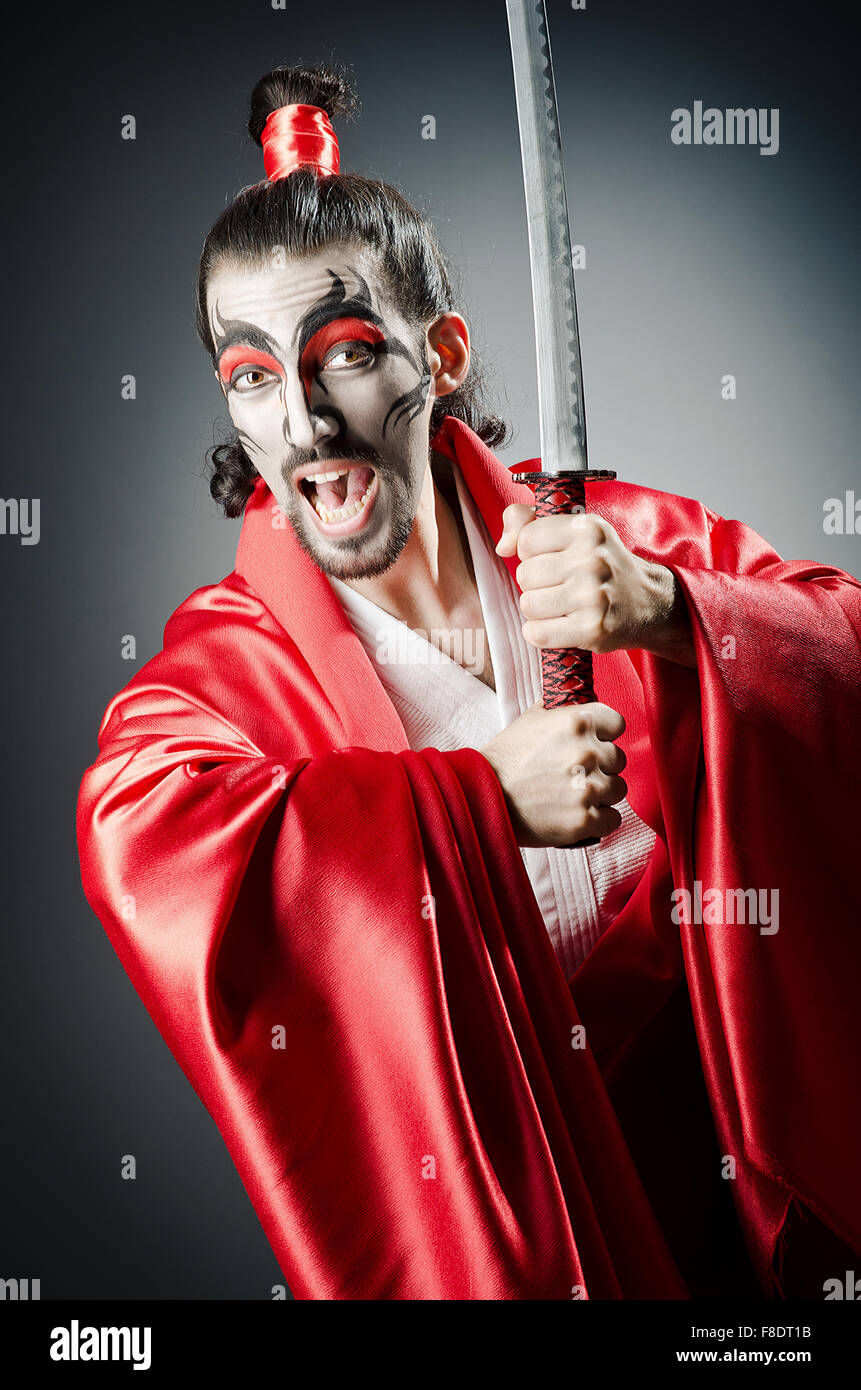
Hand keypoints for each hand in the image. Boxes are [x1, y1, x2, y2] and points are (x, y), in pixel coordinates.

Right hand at [480, 700, 627, 848]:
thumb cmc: (506, 758)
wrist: (482, 795)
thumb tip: (586, 705)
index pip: (617, 724)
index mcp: (578, 722)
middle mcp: (588, 752)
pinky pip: (612, 819)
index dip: (605, 735)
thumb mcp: (532, 718)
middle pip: (618, 759)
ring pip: (617, 790)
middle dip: (601, 767)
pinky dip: (598, 820)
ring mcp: (588, 787)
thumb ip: (564, 711)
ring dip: (600, 794)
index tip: (594, 744)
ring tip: (572, 796)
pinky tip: (577, 815)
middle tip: (574, 774)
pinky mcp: (584, 819)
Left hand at [496, 504, 695, 666]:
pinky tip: (560, 624)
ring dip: (538, 609)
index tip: (555, 558)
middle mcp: (593, 560)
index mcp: (587, 528)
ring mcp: (593, 597)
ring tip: (562, 604)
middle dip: (536, 582)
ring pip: (528, 604)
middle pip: (525, 575)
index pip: (526, 540)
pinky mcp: (591, 630)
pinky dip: (541, 632)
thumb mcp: (572, 529)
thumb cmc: (602, 563)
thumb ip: (525, 521)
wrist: (647, 601)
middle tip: (562, 584)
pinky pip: (537, 633)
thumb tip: (503, 547)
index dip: (533, 553)